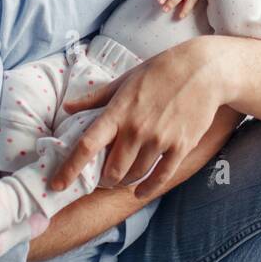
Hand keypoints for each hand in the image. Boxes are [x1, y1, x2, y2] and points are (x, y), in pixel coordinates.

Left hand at [51, 38, 228, 198]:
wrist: (203, 70)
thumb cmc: (160, 71)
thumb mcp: (125, 80)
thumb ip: (95, 98)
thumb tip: (67, 107)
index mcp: (118, 112)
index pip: (87, 145)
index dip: (69, 168)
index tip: (57, 184)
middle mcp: (136, 129)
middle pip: (111, 170)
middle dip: (103, 179)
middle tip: (101, 178)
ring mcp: (159, 140)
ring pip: (134, 175)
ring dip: (124, 181)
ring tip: (121, 179)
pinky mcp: (181, 147)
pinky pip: (160, 177)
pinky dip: (147, 188)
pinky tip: (140, 191)